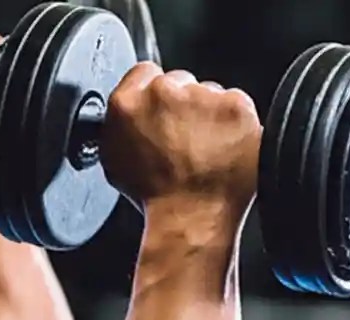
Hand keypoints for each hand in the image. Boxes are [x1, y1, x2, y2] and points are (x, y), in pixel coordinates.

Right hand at [101, 63, 261, 213]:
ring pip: (209, 94)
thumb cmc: (153, 196)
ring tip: (204, 149)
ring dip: (209, 115)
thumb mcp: (114, 157)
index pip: (144, 73)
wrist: (190, 217)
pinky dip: (234, 125)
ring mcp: (203, 96)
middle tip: (184, 139)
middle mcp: (163, 92)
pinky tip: (222, 149)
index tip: (162, 111)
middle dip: (183, 104)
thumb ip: (121, 123)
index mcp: (127, 102)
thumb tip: (130, 112)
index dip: (153, 92)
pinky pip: (235, 106)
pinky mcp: (235, 106)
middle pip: (179, 81)